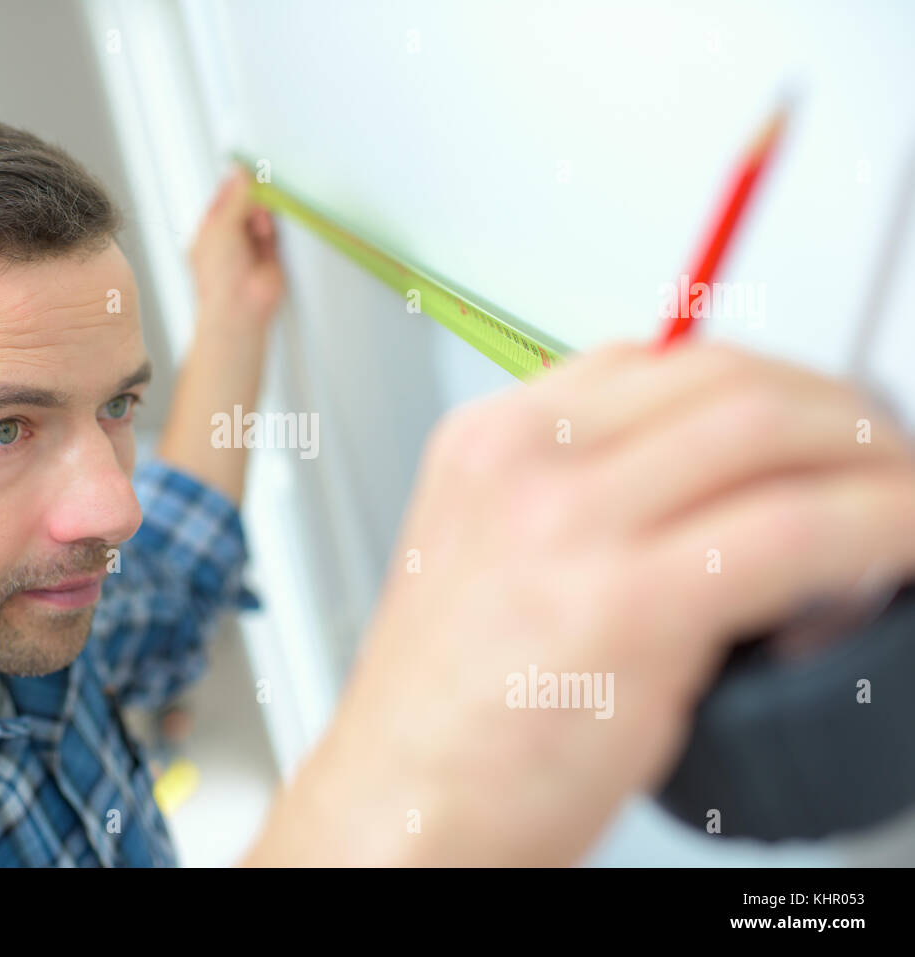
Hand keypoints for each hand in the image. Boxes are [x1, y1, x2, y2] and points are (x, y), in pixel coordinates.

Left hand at [187, 165, 284, 334]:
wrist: (240, 307)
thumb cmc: (219, 278)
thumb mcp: (222, 226)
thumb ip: (236, 199)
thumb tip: (243, 177)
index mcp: (209, 230)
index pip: (223, 198)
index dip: (235, 182)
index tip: (245, 168)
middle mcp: (229, 238)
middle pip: (245, 203)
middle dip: (252, 196)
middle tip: (258, 189)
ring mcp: (249, 246)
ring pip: (261, 215)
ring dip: (263, 211)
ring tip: (259, 220)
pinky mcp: (270, 254)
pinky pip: (275, 230)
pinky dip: (275, 224)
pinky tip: (269, 226)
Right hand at [245, 340, 914, 865]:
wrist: (399, 813)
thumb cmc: (443, 720)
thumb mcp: (486, 566)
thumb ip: (579, 507)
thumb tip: (702, 498)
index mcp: (485, 446)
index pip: (648, 359)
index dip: (753, 379)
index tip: (797, 416)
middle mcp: (522, 463)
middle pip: (719, 375)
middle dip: (824, 405)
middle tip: (869, 450)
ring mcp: (570, 523)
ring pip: (769, 427)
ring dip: (866, 453)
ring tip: (896, 497)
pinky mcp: (631, 603)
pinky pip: (802, 527)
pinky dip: (884, 524)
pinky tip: (900, 546)